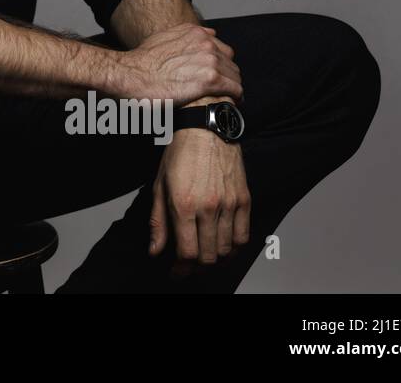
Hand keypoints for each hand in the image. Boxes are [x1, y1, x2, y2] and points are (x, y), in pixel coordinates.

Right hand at [110, 22, 242, 104]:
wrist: (130, 74)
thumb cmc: (141, 61)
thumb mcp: (162, 38)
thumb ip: (184, 36)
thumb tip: (204, 34)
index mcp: (196, 33)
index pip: (222, 49)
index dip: (221, 64)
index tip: (218, 76)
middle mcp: (206, 43)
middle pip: (230, 62)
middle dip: (228, 76)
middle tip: (222, 90)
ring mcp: (210, 60)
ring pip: (235, 76)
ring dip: (232, 87)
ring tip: (226, 99)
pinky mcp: (210, 80)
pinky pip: (235, 89)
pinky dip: (235, 97)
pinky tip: (230, 103)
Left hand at [148, 126, 251, 277]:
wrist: (206, 128)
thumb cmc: (179, 153)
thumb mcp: (159, 185)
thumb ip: (157, 221)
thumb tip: (155, 251)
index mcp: (184, 204)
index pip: (187, 252)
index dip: (181, 269)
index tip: (176, 273)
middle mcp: (209, 207)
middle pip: (208, 256)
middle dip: (196, 268)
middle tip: (188, 267)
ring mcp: (230, 204)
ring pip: (226, 249)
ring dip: (214, 260)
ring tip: (203, 259)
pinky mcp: (244, 200)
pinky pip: (244, 236)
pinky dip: (234, 249)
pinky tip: (223, 248)